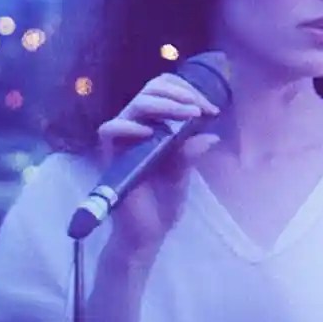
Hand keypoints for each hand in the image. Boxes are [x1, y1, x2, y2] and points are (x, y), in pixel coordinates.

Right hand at [96, 73, 220, 264]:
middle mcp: (138, 127)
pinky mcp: (111, 155)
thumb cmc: (164, 201)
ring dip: (164, 103)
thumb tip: (212, 136)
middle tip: (199, 108)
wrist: (148, 232)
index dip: (188, 92)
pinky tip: (149, 132)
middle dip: (179, 92)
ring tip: (187, 114)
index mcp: (156, 125)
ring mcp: (123, 139)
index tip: (210, 109)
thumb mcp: (183, 173)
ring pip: (135, 103)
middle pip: (151, 89)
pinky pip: (110, 129)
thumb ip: (191, 152)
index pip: (166, 92)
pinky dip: (129, 125)